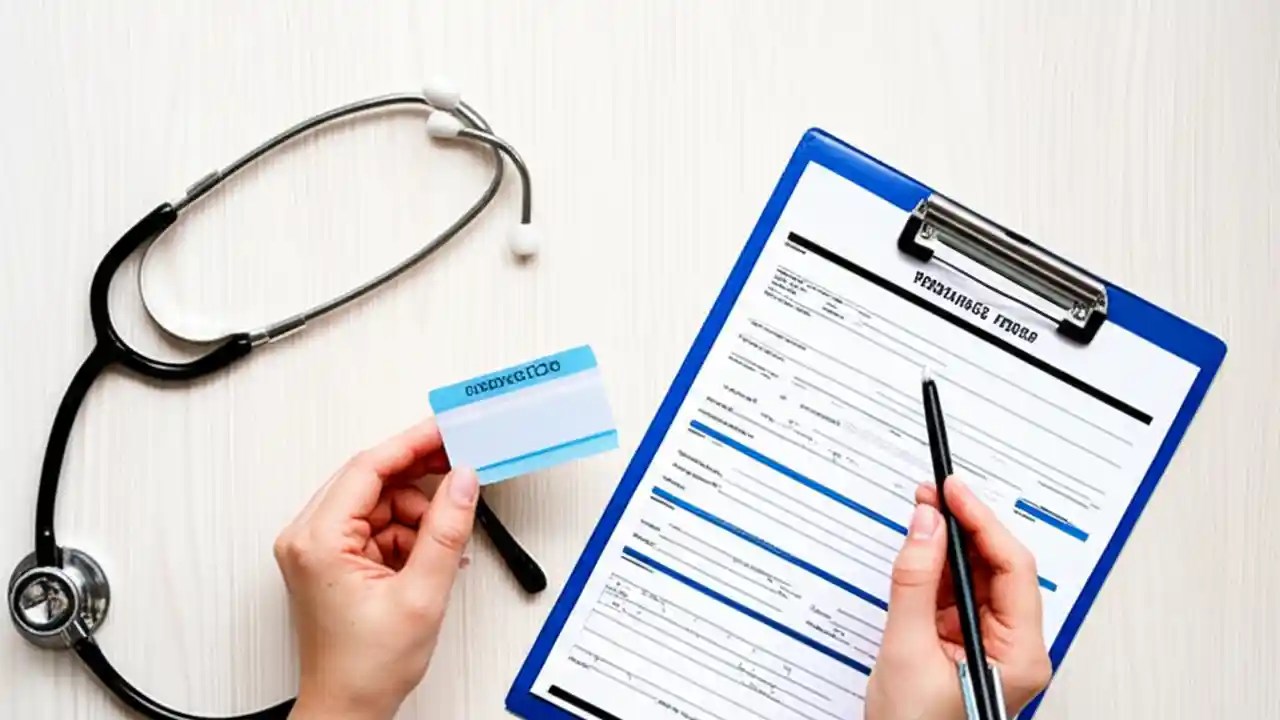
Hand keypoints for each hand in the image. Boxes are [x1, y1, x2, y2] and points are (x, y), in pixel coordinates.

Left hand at [273, 419, 477, 719]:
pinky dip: (408, 536)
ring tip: (443, 548)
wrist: (348, 709)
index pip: (368, 468)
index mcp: (317, 541)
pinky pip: (378, 527)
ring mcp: (319, 549)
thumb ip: (446, 531)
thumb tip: (462, 483)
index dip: (413, 444)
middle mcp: (309, 538)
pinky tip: (428, 559)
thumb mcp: (421, 594)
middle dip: (420, 480)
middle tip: (460, 469)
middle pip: (372, 482)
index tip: (446, 431)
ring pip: (379, 504)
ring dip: (417, 517)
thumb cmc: (366, 668)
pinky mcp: (333, 561)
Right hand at [865, 477, 1051, 719]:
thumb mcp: (907, 649)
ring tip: (922, 515)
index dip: (982, 522)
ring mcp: (991, 646)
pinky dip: (936, 571)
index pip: (1012, 570)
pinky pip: (956, 595)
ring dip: (948, 546)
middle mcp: (1014, 648)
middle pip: (998, 568)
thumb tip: (926, 526)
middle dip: (964, 527)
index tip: (953, 492)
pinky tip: (920, 552)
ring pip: (976, 578)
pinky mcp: (966, 644)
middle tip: (933, 496)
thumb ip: (914, 582)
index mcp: (1020, 655)